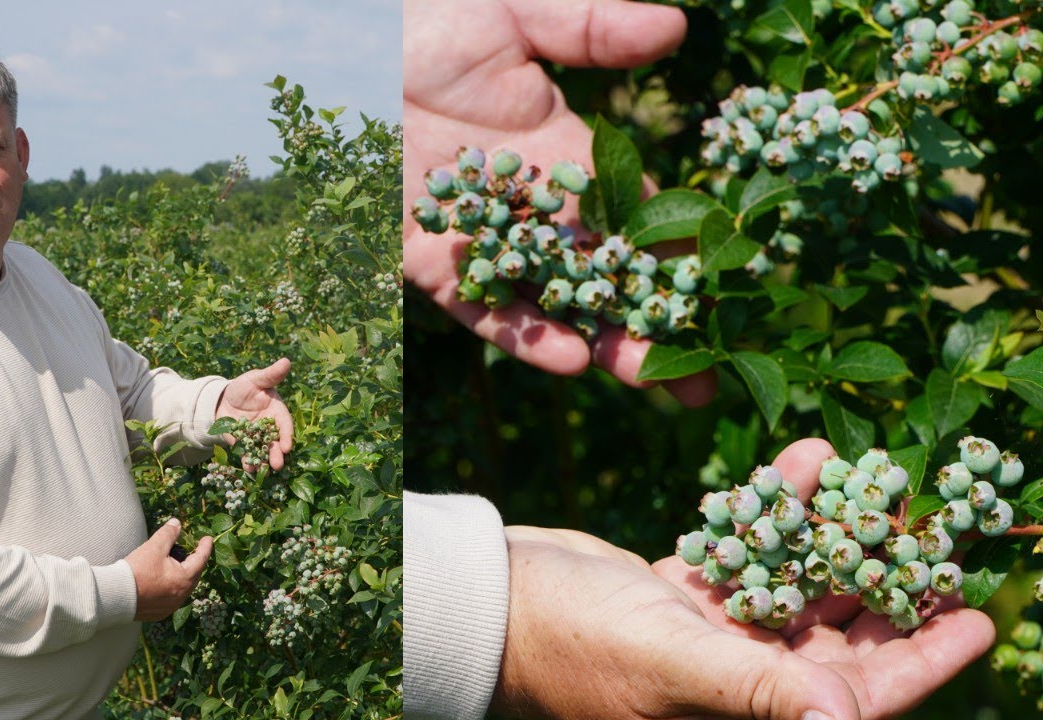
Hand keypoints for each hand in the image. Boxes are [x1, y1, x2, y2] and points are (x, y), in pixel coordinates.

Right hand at [126, 518, 212, 621]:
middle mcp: (181, 595)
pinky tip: (166, 581)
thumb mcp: (154, 547)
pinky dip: (173, 587)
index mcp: (185, 579)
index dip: (205, 547)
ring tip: (179, 564)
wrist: (115, 596)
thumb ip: (168, 534)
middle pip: (194, 575)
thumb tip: (177, 523)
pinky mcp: (160, 613)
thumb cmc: (137, 570)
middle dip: (195, 561)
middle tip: (194, 550)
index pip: (201, 559)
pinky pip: (173, 598)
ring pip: (184, 588)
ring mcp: (171, 606)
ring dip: (184, 575)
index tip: (208, 539)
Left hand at [215, 357, 294, 469]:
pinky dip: (248, 461)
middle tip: (278, 465)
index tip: (287, 446)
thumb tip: (286, 361)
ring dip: (264, 460)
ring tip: (263, 470)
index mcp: (277, 411)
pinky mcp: (244, 443)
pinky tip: (248, 468)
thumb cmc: (244, 386)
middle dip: (277, 453)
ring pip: (263, 450)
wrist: (223, 399)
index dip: (286, 435)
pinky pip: (248, 453)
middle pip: (276, 441)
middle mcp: (270, 426)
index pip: (284, 424)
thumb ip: (270, 375)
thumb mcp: (255, 379)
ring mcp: (257, 436)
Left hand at [403, 0, 713, 405]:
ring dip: (600, 341)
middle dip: (651, 322)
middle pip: (602, 275)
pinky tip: (568, 358)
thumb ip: (589, 29)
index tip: (721, 293)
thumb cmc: (425, 21)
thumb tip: (675, 27)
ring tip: (651, 379)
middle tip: (703, 376)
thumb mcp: (515, 16)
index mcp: (566, 155)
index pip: (636, 215)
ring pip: (550, 301)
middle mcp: (532, 208)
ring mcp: (482, 239)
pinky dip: (521, 331)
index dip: (677, 254)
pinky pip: (481, 305)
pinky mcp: (429, 260)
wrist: (340, 51)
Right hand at [491, 438, 994, 719]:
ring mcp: (705, 634)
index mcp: (743, 710)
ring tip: (875, 485)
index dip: (924, 658)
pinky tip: (799, 463)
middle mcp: (734, 678)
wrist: (488, 600)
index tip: (979, 615)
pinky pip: (743, 550)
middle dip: (886, 583)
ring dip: (833, 537)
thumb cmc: (571, 642)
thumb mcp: (668, 658)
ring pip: (793, 585)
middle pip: (836, 635)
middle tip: (931, 533)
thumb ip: (756, 688)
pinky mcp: (677, 594)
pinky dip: (770, 510)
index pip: (857, 693)